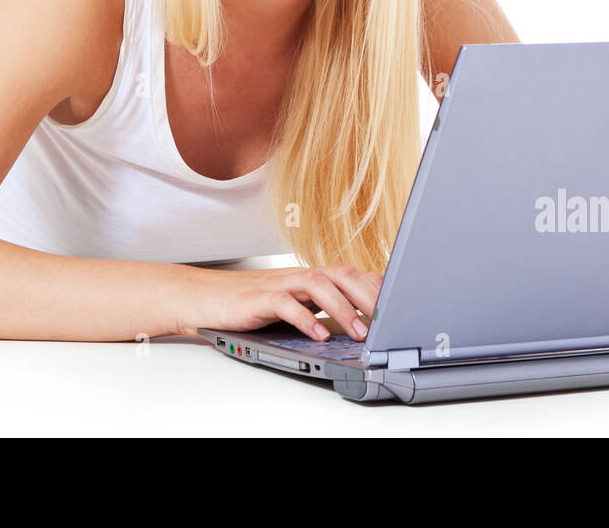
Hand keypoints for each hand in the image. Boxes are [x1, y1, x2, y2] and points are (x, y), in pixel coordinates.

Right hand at [175, 265, 384, 340]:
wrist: (205, 298)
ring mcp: (279, 284)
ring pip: (318, 284)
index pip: (353, 274)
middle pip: (342, 274)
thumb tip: (365, 307)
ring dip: (343, 307)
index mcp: (312, 278)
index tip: (403, 303)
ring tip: (360, 332)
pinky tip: (319, 334)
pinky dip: (305, 318)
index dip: (379, 286)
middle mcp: (299, 276)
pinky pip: (285, 303)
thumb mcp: (295, 304)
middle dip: (369, 296)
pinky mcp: (258, 299)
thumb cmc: (251, 303)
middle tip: (389, 321)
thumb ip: (326, 303)